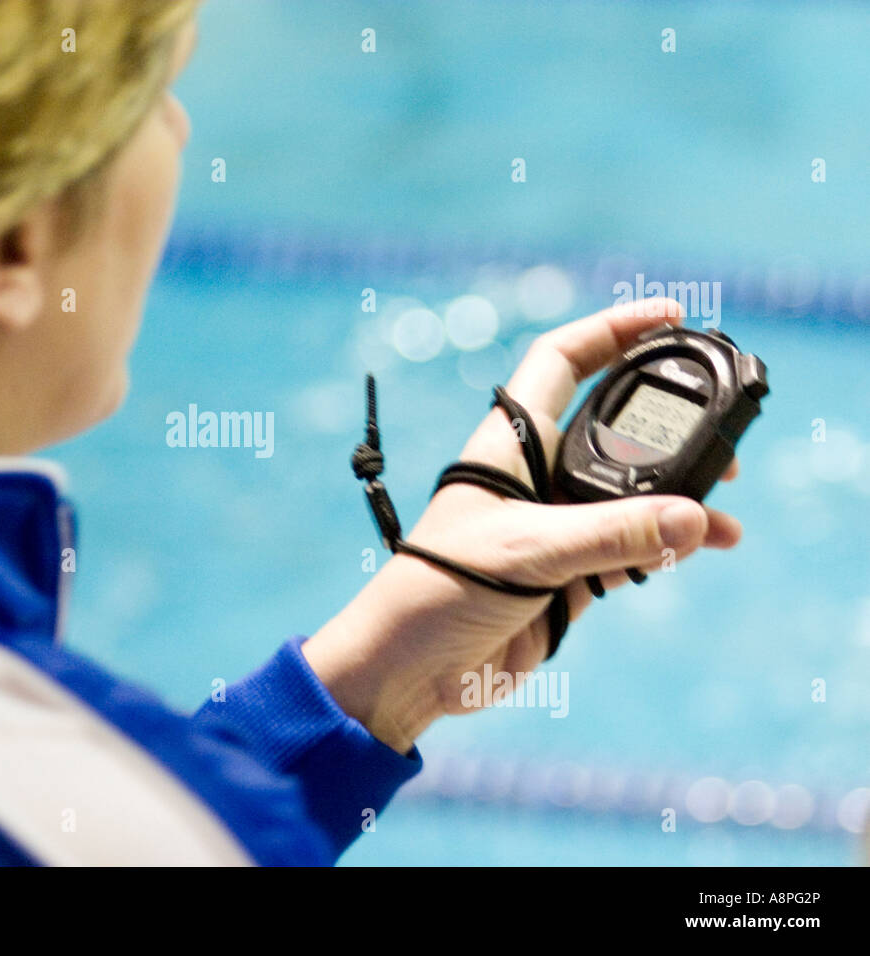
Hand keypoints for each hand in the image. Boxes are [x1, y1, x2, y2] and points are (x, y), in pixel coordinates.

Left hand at [302, 299, 742, 753]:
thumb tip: (693, 519)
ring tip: (724, 517)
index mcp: (508, 445)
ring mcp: (551, 526)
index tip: (669, 315)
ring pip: (629, 497)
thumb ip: (609, 536)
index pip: (562, 362)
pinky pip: (627, 551)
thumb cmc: (435, 593)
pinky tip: (700, 548)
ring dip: (677, 503)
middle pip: (613, 430)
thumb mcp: (524, 553)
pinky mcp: (564, 576)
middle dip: (669, 428)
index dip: (611, 330)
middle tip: (724, 439)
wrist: (407, 671)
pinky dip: (664, 550)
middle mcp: (533, 477)